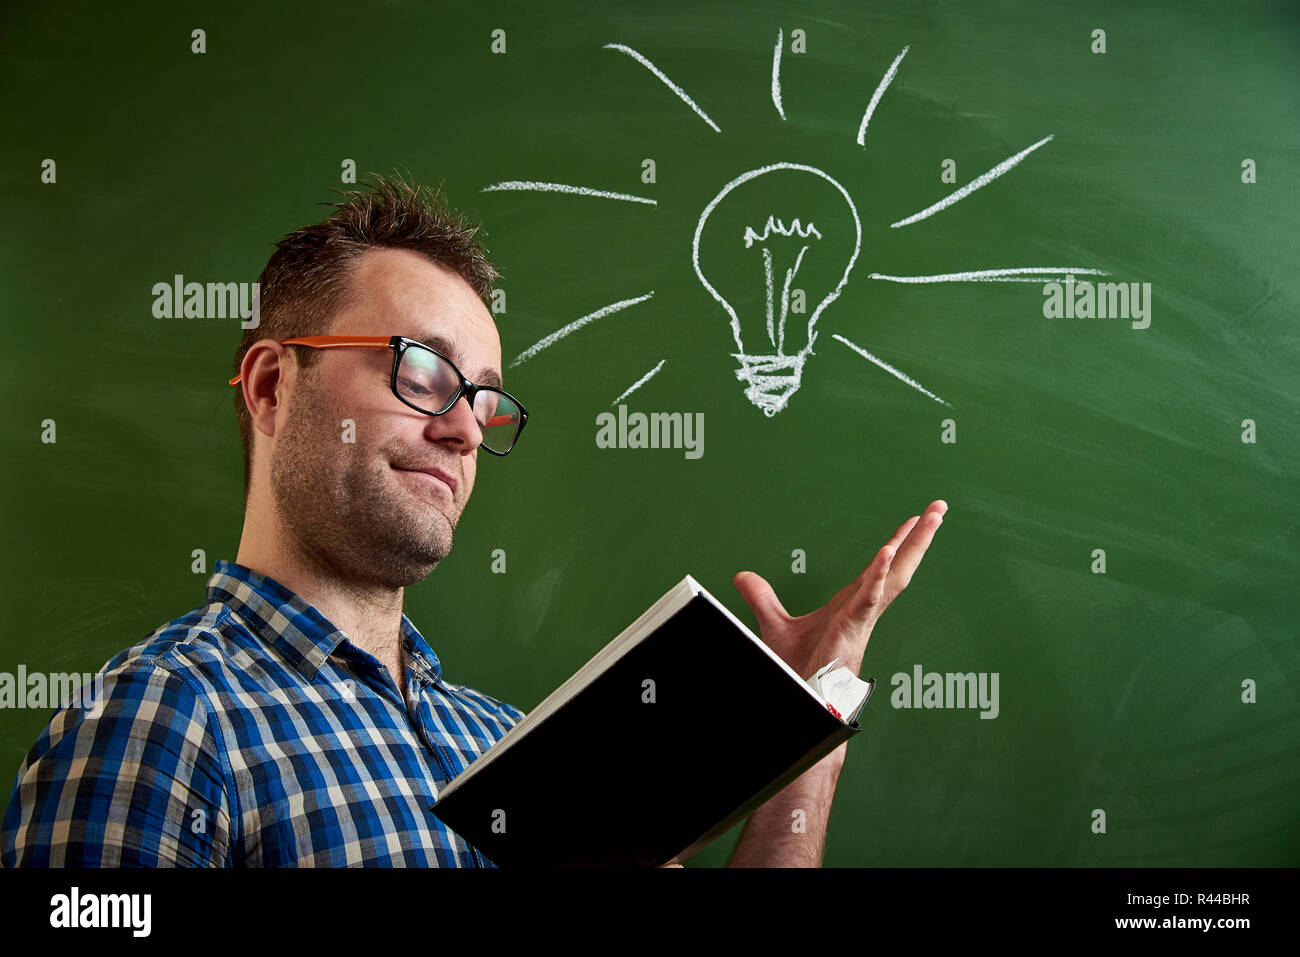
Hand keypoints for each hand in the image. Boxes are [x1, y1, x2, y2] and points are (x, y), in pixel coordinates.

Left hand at [733, 500, 947, 680]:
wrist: (802, 696)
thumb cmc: (798, 670)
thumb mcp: (776, 625)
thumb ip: (762, 599)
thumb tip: (743, 578)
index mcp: (851, 605)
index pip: (879, 567)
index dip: (897, 544)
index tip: (913, 521)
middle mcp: (863, 608)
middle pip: (898, 565)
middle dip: (919, 538)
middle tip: (939, 508)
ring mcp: (861, 617)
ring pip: (894, 576)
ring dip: (913, 546)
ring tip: (930, 519)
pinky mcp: (852, 628)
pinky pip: (868, 598)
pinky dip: (878, 575)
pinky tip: (887, 551)